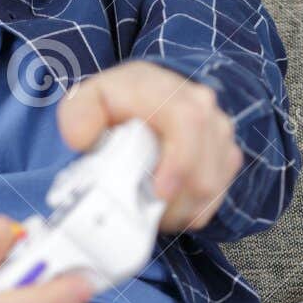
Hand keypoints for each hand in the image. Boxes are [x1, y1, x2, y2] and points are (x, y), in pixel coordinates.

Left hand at [57, 59, 242, 232]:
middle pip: (204, 167)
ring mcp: (218, 132)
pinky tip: (166, 207)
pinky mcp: (225, 156)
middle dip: (174, 201)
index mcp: (166, 90)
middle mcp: (201, 106)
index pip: (188, 122)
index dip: (180, 162)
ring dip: (178, 210)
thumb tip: (82, 139)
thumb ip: (78, 115)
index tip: (160, 192)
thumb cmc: (114, 102)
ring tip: (148, 208)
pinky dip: (189, 211)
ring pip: (212, 186)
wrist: (141, 97)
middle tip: (143, 211)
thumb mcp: (85, 100)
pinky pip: (216, 197)